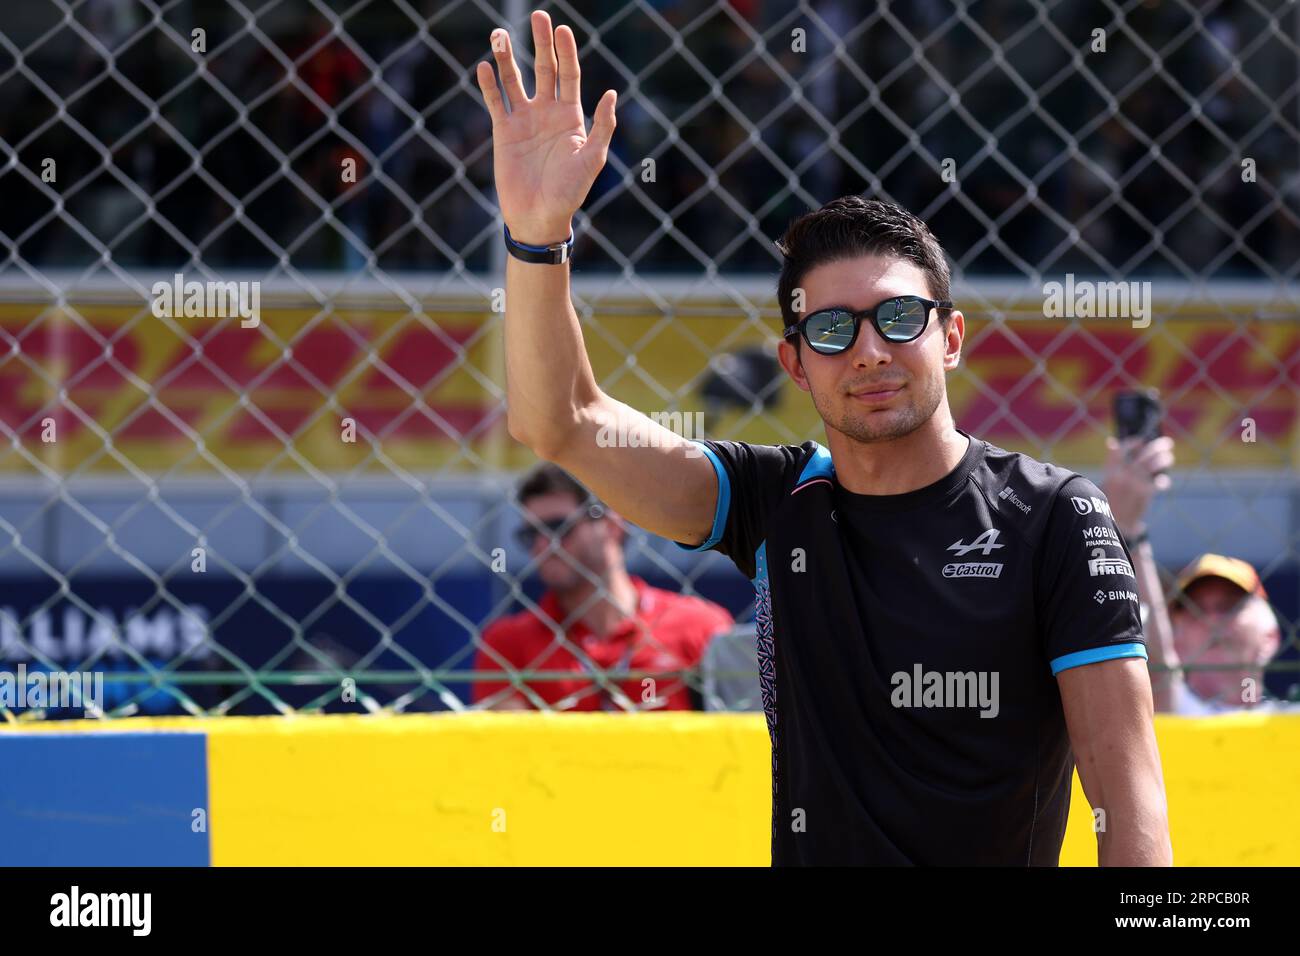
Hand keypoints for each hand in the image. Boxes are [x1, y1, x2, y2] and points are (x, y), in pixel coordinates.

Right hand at [475, 10, 616, 244]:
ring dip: (507, 57)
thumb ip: (602, 127)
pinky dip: (490, 85)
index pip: (569, 75)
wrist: (539, 218)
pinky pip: (496, 102)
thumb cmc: (569, 192)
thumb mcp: (593, 160)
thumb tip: (612, 94)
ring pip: (515, 80)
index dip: (566, 52)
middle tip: (539, 16)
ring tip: (499, 33)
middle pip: (544, 69)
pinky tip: (484, 66)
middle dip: (541, 43)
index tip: (562, 30)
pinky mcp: (504, 132)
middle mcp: (547, 113)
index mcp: (571, 116)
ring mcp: (524, 121)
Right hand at [1102, 435, 1174, 535]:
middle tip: (1167, 443)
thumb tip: (1112, 443)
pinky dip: (1162, 481)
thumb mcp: (1106, 483)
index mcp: (1110, 473)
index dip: (1131, 443)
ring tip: (1169, 458)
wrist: (1115, 525)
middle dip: (1156, 448)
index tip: (1140, 441)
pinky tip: (1163, 482)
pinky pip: (1158, 483)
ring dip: (1163, 460)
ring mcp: (1134, 485)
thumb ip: (1112, 465)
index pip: (1119, 451)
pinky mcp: (1144, 495)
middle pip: (1142, 457)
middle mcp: (1122, 477)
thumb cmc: (1110, 503)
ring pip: (1152, 466)